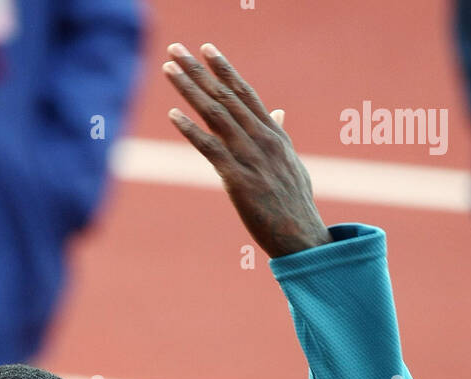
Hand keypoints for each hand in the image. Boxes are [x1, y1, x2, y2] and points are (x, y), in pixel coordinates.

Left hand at [163, 42, 330, 257]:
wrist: (302, 238)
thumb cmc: (295, 206)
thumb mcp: (293, 164)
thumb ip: (281, 136)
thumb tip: (278, 114)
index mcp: (274, 135)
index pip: (246, 93)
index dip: (224, 70)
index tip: (206, 49)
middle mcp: (263, 139)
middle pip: (226, 96)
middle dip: (199, 71)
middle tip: (177, 48)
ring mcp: (251, 158)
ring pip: (216, 115)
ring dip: (189, 90)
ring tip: (168, 69)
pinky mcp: (239, 180)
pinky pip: (211, 149)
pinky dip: (191, 130)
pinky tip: (172, 115)